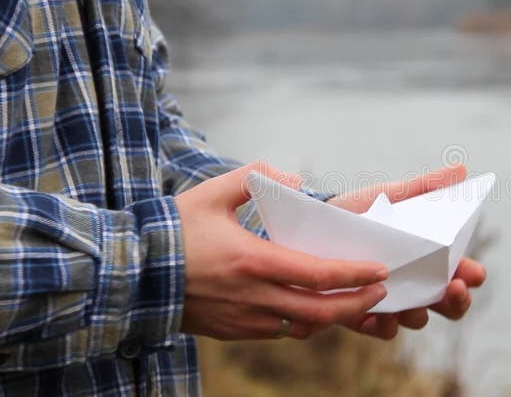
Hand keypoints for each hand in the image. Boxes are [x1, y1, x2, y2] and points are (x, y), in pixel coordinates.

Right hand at [176, 162, 388, 340]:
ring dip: (330, 317)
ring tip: (351, 301)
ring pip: (301, 327)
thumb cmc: (173, 229)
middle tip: (379, 292)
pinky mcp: (232, 331)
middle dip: (355, 304)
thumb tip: (292, 179)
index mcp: (252, 260)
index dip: (353, 275)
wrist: (131, 273)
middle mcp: (252, 296)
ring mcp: (242, 318)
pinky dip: (302, 323)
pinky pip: (278, 332)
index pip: (317, 274)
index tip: (379, 271)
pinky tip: (310, 308)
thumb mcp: (212, 192)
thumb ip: (255, 178)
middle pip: (319, 311)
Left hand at [329, 164, 486, 338]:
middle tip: (453, 289)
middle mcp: (416, 282)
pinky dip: (384, 326)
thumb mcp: (392, 195)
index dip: (471, 275)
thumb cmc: (361, 209)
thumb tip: (461, 169)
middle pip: (449, 304)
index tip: (472, 272)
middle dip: (457, 301)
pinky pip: (380, 329)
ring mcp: (392, 300)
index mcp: (430, 257)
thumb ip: (426, 186)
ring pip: (417, 319)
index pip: (461, 272)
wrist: (315, 223)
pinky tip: (382, 317)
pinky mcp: (364, 313)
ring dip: (419, 315)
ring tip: (413, 307)